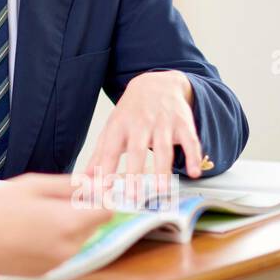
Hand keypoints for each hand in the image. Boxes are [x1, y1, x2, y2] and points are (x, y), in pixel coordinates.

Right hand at [0, 173, 112, 277]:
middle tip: (49, 198)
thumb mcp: (33, 185)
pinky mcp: (44, 274)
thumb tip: (97, 183)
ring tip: (33, 214)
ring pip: (76, 240)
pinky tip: (26, 231)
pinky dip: (52, 241)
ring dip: (65, 226)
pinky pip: (60, 253)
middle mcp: (69, 248)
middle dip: (80, 210)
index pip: (106, 210)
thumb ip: (70, 185)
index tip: (86, 188)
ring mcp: (57, 264)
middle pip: (92, 225)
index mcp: (69, 223)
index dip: (99, 196)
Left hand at [83, 70, 202, 182]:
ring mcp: (163, 123)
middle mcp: (141, 123)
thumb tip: (84, 178)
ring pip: (163, 148)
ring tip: (161, 190)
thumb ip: (100, 154)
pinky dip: (193, 156)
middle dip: (134, 173)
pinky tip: (195, 172)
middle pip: (137, 150)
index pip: (111, 149)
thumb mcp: (112, 127)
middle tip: (132, 196)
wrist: (157, 83)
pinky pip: (190, 141)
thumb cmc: (132, 112)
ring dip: (163, 169)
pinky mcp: (183, 123)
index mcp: (120, 125)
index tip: (103, 188)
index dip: (106, 168)